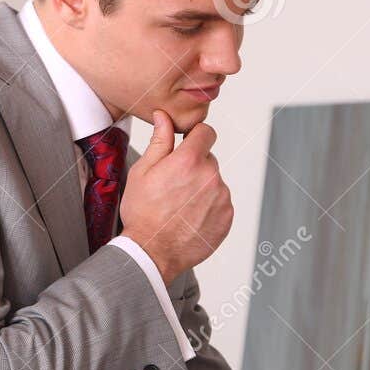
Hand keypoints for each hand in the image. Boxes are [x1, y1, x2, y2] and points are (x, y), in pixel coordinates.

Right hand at [119, 108, 232, 284]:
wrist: (152, 252)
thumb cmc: (142, 213)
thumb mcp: (143, 171)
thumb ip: (160, 140)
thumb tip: (163, 116)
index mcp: (189, 160)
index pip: (206, 132)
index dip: (195, 137)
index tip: (186, 146)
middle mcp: (210, 176)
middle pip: (208, 159)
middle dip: (194, 167)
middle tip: (173, 186)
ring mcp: (221, 197)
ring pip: (214, 182)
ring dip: (201, 188)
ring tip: (180, 206)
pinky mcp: (227, 216)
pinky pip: (220, 202)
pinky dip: (209, 206)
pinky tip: (189, 217)